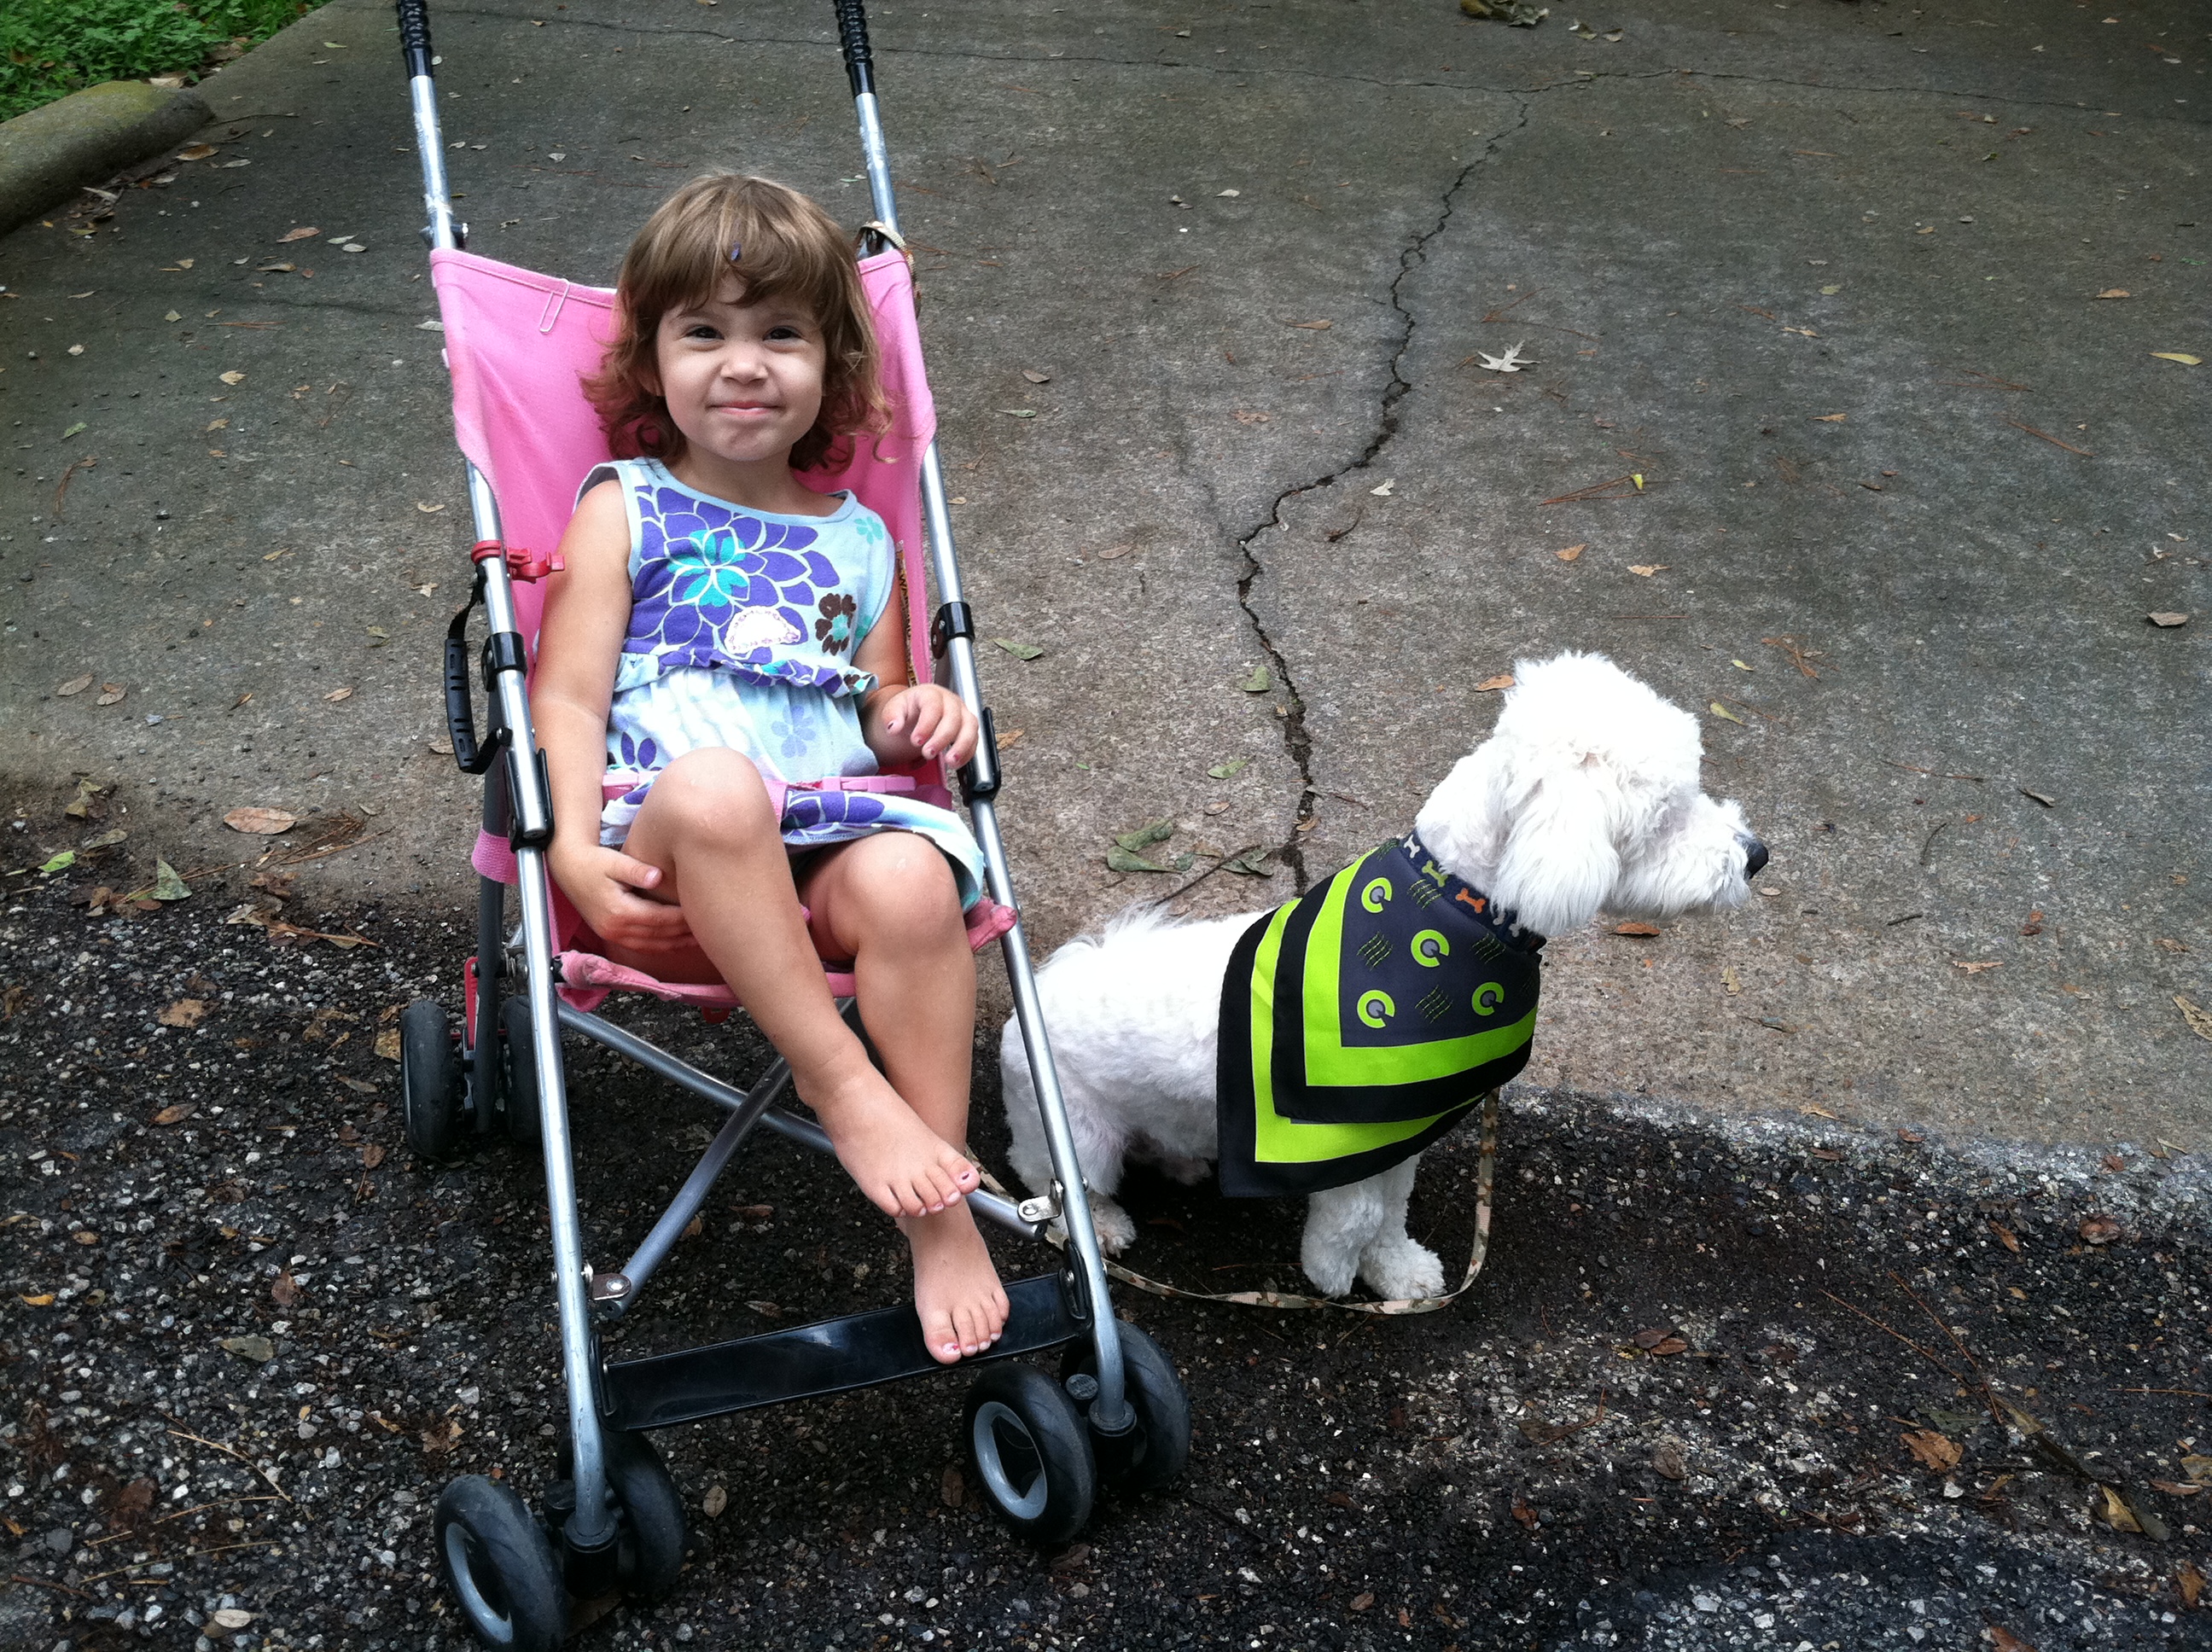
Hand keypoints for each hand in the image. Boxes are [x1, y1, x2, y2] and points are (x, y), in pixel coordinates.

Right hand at [551, 844, 694, 953]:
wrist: (569, 869)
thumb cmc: (593, 862)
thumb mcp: (614, 861)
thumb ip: (636, 870)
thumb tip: (657, 876)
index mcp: (618, 911)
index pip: (658, 919)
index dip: (681, 919)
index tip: (700, 913)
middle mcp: (615, 928)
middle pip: (658, 936)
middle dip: (683, 934)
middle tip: (707, 930)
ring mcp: (612, 934)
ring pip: (651, 946)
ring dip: (675, 944)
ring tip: (697, 941)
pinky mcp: (611, 934)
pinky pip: (641, 946)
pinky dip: (660, 947)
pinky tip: (676, 943)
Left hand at [878, 684, 978, 767]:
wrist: (919, 711)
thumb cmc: (910, 708)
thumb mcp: (895, 708)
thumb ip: (892, 715)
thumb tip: (894, 727)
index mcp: (931, 693)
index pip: (933, 705)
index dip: (926, 724)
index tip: (916, 741)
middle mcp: (950, 701)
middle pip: (953, 718)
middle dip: (941, 738)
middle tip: (928, 753)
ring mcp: (962, 713)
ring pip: (970, 727)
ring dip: (962, 746)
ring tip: (950, 762)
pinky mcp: (968, 726)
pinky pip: (974, 739)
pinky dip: (967, 753)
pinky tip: (955, 763)